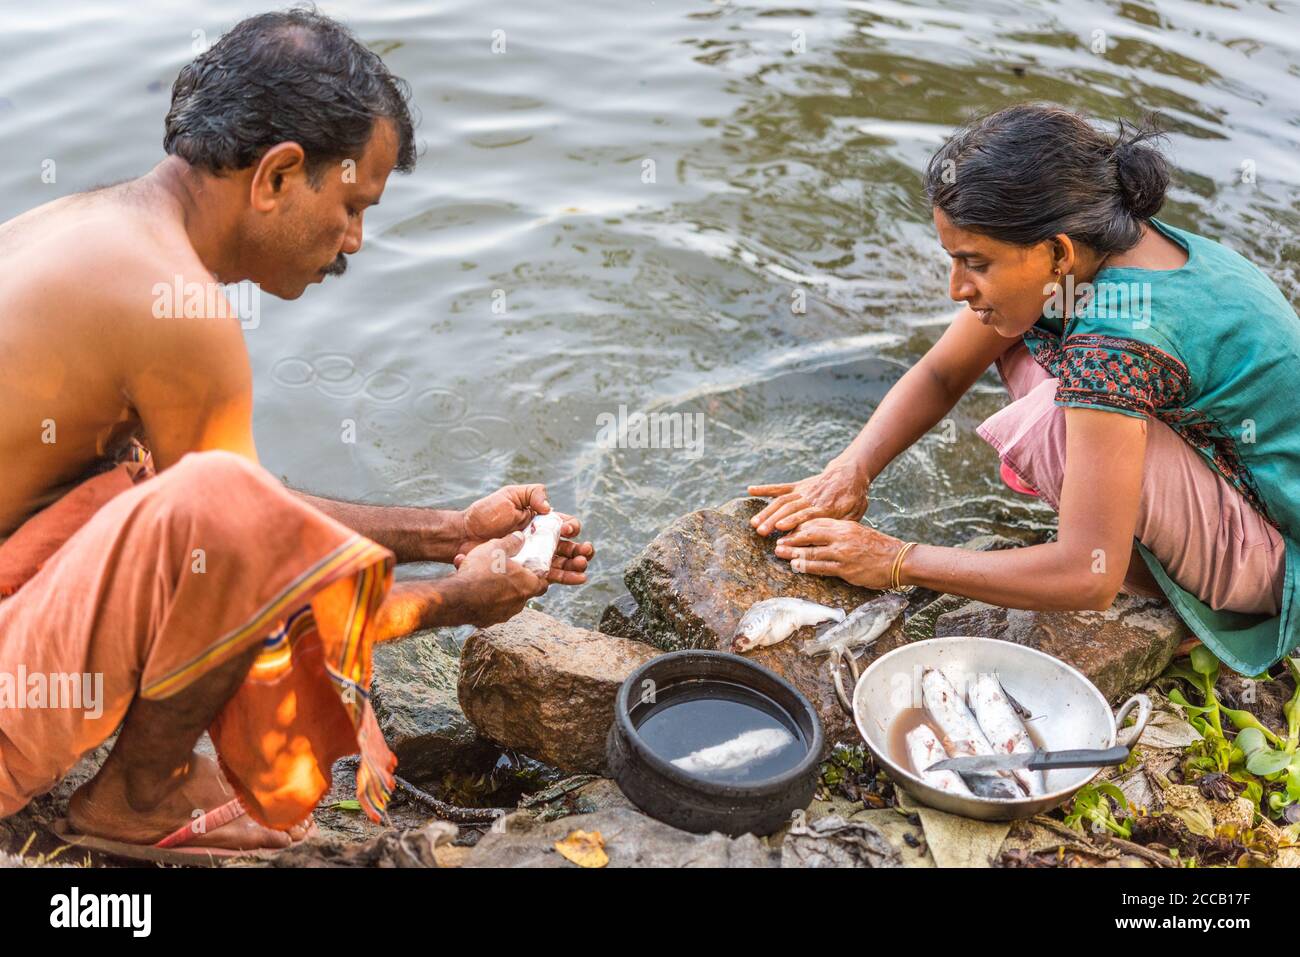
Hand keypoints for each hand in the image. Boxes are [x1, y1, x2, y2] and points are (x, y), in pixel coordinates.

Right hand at [446, 532, 548, 627]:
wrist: (457, 597)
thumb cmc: (481, 572)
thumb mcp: (496, 548)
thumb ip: (510, 542)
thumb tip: (519, 537)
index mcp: (527, 585)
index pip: (543, 584)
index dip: (537, 576)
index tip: (529, 569)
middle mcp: (518, 603)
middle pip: (519, 590)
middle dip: (508, 578)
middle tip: (497, 567)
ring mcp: (503, 614)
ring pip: (499, 596)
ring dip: (490, 585)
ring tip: (474, 571)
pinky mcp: (487, 621)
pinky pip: (485, 605)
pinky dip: (479, 595)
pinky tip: (465, 583)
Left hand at [458, 484, 594, 583]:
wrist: (464, 535)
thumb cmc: (486, 513)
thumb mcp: (510, 495)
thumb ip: (532, 494)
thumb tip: (549, 508)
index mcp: (541, 521)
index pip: (566, 525)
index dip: (570, 528)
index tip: (563, 531)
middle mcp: (542, 540)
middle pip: (570, 546)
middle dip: (582, 549)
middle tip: (585, 552)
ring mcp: (536, 556)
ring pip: (564, 562)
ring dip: (577, 564)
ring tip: (583, 565)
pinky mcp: (528, 571)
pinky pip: (551, 576)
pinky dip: (566, 578)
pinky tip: (578, 578)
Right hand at [747, 460, 869, 535]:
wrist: (850, 473)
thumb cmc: (853, 498)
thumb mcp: (855, 512)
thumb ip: (841, 524)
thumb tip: (828, 538)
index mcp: (826, 507)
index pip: (807, 515)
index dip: (792, 521)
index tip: (779, 528)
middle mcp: (811, 498)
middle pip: (790, 509)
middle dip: (773, 520)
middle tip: (760, 531)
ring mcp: (803, 491)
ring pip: (782, 501)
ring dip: (767, 511)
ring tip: (754, 523)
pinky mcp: (798, 486)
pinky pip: (780, 487)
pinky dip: (765, 489)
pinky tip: (750, 490)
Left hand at [772, 518, 904, 589]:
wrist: (898, 560)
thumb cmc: (879, 547)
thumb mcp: (858, 532)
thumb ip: (841, 531)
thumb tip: (821, 533)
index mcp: (845, 526)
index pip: (816, 523)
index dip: (799, 526)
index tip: (787, 528)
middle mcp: (842, 537)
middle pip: (810, 535)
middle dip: (791, 538)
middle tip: (778, 541)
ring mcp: (843, 553)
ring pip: (812, 551)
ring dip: (794, 553)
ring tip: (780, 552)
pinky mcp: (845, 569)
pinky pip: (821, 567)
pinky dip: (807, 566)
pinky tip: (796, 566)